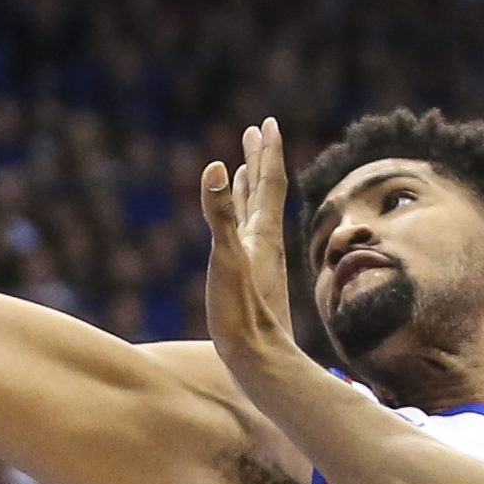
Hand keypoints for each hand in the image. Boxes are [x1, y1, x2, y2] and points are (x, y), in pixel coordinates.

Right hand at [199, 120, 304, 384]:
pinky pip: (243, 239)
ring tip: (242, 167)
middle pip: (264, 192)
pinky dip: (237, 222)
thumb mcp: (226, 258)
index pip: (269, 182)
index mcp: (262, 235)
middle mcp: (264, 243)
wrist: (260, 361)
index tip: (267, 123)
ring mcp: (258, 262)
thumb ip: (219, 214)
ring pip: (253, 214)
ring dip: (247, 187)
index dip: (267, 152)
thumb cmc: (241, 312)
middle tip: (255, 131)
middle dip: (259, 160)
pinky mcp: (249, 280)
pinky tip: (234, 226)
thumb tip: (214, 166)